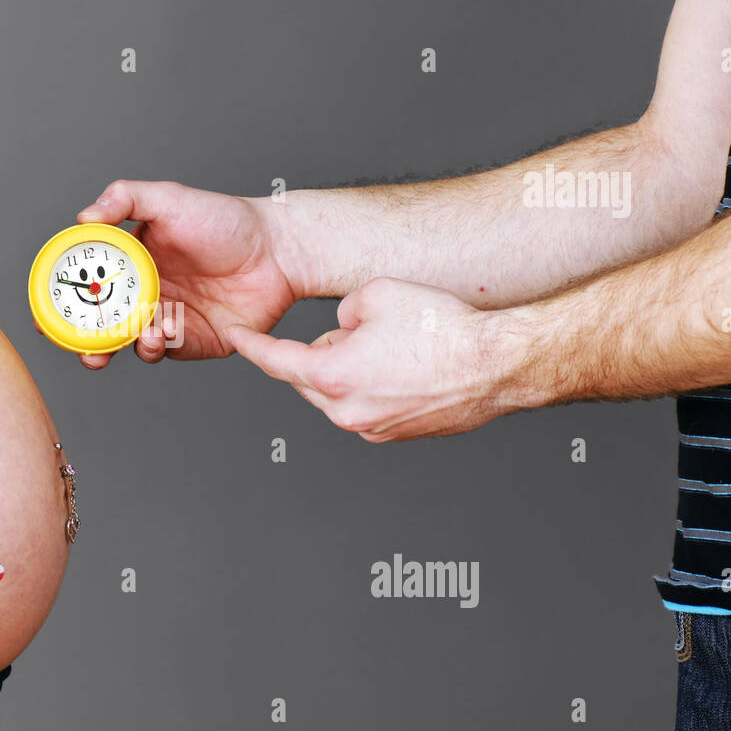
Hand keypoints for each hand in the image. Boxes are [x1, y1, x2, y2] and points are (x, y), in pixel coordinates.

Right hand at [71, 180, 298, 367]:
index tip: (46, 309)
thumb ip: (125, 198)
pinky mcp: (190, 342)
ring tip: (138, 330)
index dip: (63, 297)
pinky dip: (155, 346)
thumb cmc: (227, 221)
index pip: (87, 282)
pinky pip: (162, 351)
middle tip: (80, 345)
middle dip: (83, 340)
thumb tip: (83, 216)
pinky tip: (162, 332)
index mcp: (132, 260)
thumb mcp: (170, 199)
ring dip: (122, 344)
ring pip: (127, 341)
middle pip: (101, 322)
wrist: (278, 253)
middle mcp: (144, 291)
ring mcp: (166, 318)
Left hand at [226, 277, 524, 441]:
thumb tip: (340, 328)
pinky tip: (407, 368)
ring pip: (339, 393)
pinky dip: (374, 387)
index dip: (250, 344)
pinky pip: (366, 406)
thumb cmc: (443, 328)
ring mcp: (371, 428)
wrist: (496, 364)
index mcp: (332, 375)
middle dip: (324, 352)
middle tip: (364, 330)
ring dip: (351, 370)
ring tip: (397, 348)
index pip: (275, 360)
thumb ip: (340, 311)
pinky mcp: (394, 435)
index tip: (234, 335)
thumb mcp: (375, 294)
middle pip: (309, 377)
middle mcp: (346, 410)